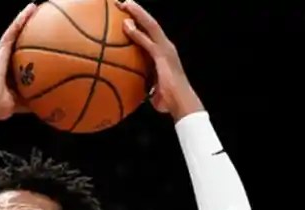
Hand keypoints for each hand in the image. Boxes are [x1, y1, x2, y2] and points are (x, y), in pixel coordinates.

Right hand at [0, 3, 37, 120]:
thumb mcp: (18, 104)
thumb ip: (28, 100)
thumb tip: (44, 103)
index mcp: (2, 69)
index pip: (14, 50)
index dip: (22, 39)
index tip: (33, 30)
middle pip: (13, 38)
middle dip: (22, 24)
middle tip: (34, 12)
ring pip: (12, 32)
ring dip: (22, 19)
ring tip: (32, 8)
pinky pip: (10, 35)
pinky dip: (19, 23)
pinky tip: (27, 14)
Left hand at [118, 0, 203, 117]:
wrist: (182, 104)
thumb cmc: (168, 101)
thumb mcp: (151, 89)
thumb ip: (142, 84)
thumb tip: (128, 89)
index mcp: (163, 52)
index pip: (149, 32)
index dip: (138, 21)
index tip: (125, 13)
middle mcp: (166, 46)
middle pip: (149, 23)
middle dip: (136, 11)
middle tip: (121, 3)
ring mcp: (166, 49)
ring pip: (150, 25)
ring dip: (137, 13)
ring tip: (124, 3)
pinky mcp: (163, 55)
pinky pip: (147, 40)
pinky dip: (136, 32)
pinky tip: (125, 25)